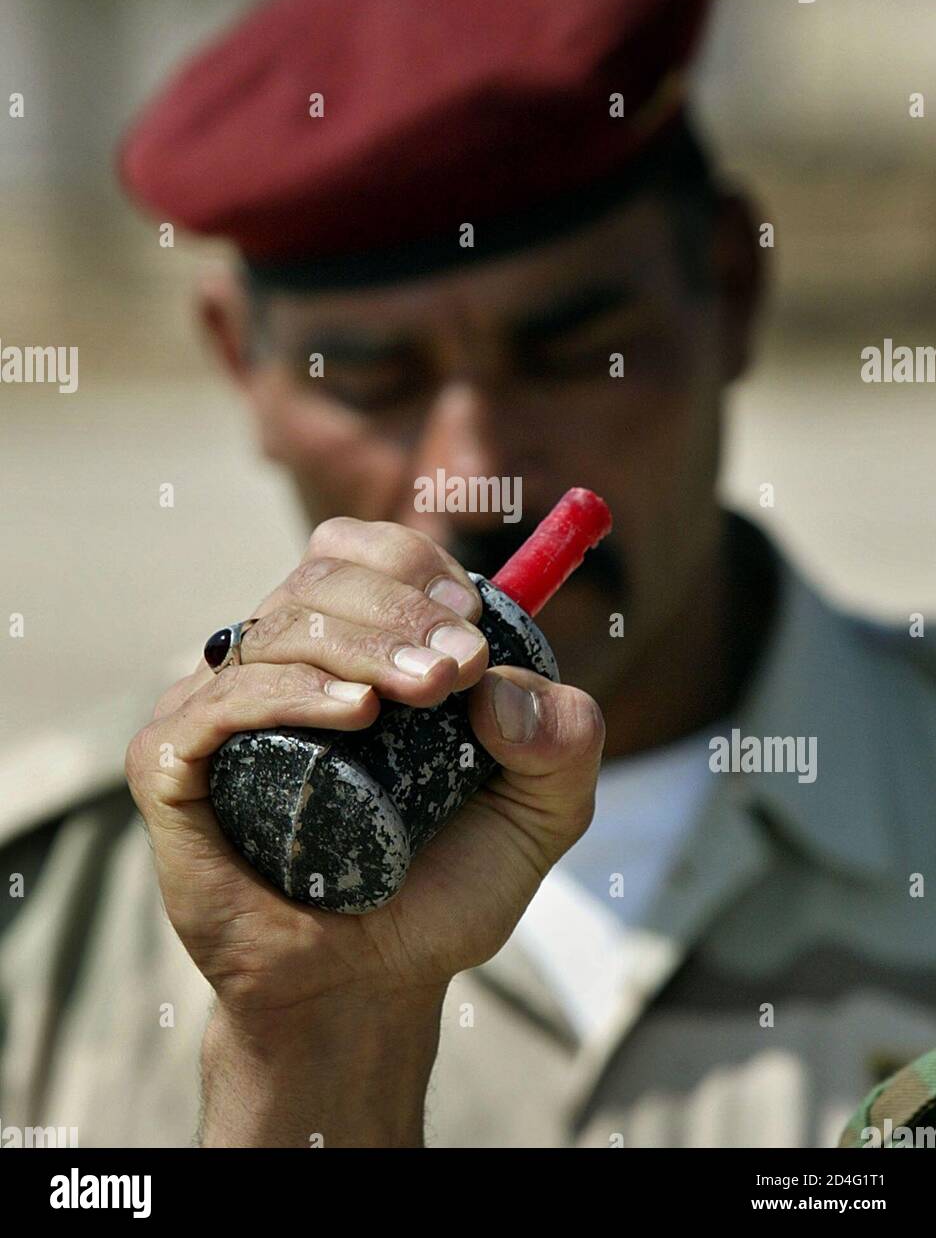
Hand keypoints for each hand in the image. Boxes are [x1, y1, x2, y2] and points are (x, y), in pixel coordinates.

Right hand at [126, 517, 603, 1027]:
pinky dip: (285, 693)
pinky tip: (352, 715)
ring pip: (275, 629)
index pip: (359, 554)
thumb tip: (500, 685)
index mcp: (348, 648)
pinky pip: (217, 702)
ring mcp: (220, 713)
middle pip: (320, 579)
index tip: (471, 623)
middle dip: (399, 610)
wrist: (367, 988)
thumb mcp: (541, 813)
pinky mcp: (174, 768)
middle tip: (457, 671)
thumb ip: (566, 740)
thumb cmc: (440, 889)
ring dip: (358, 644)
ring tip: (423, 692)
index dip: (414, 566)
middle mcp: (280, 665)